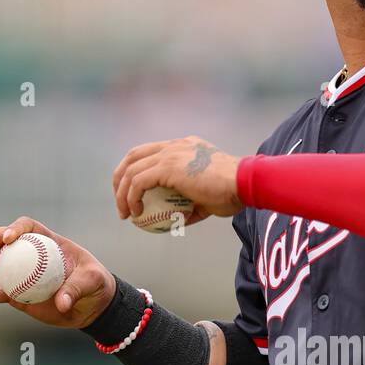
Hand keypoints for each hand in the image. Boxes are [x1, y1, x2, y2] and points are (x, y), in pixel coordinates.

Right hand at [0, 217, 115, 328]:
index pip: (29, 228)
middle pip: (6, 241)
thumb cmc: (95, 284)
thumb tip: (61, 303)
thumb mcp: (93, 281)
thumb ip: (77, 288)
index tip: (10, 239)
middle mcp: (30, 255)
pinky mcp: (16, 294)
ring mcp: (21, 274)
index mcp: (48, 242)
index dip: (16, 228)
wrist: (92, 306)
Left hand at [112, 136, 242, 224]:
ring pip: (131, 169)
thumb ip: (190, 204)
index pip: (151, 153)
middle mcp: (174, 146)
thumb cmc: (233, 192)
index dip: (136, 171)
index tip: (133, 193)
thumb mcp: (207, 198)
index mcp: (183, 147)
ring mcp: (170, 153)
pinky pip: (139, 182)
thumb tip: (179, 218)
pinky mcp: (168, 166)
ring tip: (125, 213)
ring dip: (122, 193)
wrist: (244, 183)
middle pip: (134, 155)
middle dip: (120, 178)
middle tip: (121, 202)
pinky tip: (136, 213)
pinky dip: (132, 197)